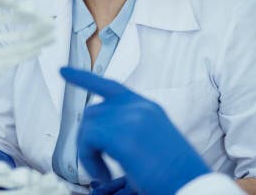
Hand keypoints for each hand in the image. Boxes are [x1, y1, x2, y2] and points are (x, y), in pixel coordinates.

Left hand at [60, 67, 210, 194]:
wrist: (192, 184)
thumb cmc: (174, 173)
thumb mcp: (151, 145)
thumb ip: (126, 134)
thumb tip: (98, 142)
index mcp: (147, 108)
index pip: (108, 85)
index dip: (83, 78)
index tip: (63, 71)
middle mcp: (139, 107)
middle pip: (93, 112)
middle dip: (87, 138)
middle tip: (99, 166)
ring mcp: (131, 118)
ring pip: (87, 125)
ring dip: (89, 152)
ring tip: (104, 172)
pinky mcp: (123, 135)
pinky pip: (87, 140)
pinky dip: (89, 159)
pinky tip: (103, 173)